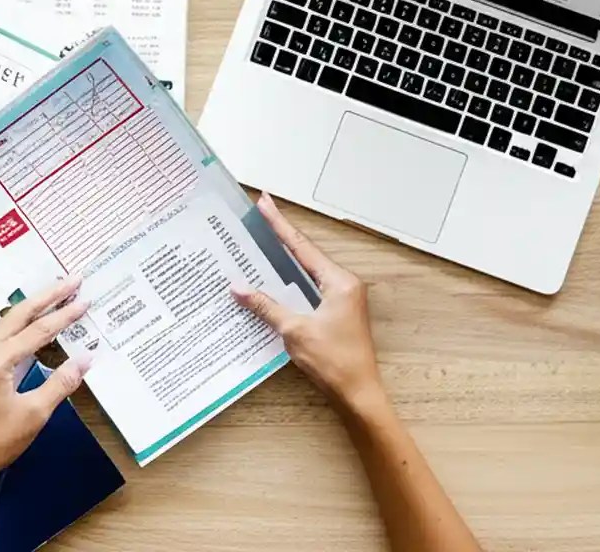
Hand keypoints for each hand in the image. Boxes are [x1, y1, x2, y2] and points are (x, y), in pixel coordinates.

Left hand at [0, 277, 90, 551]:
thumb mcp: (33, 415)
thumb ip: (60, 383)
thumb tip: (86, 358)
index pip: (36, 331)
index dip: (63, 315)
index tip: (84, 300)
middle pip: (16, 316)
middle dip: (46, 297)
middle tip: (72, 280)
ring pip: (2, 325)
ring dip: (29, 311)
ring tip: (54, 296)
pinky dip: (13, 330)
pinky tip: (27, 328)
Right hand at [232, 193, 382, 412]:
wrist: (359, 393)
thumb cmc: (335, 363)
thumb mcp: (294, 331)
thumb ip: (267, 306)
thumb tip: (240, 289)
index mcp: (339, 282)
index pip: (302, 247)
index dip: (280, 225)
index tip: (265, 204)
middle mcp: (344, 285)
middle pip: (306, 253)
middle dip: (281, 236)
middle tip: (261, 214)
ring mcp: (342, 299)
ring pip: (308, 271)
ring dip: (285, 259)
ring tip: (264, 240)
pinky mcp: (337, 312)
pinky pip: (310, 289)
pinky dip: (291, 282)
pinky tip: (275, 280)